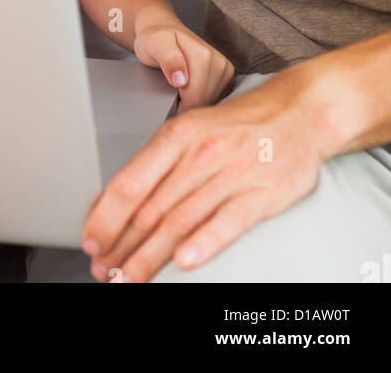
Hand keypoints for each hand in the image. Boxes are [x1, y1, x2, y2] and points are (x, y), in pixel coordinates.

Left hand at [81, 63, 327, 282]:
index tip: (91, 239)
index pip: (132, 181)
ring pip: (181, 221)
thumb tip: (121, 199)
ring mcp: (232, 173)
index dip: (106, 215)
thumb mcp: (194, 130)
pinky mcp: (262, 193)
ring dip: (150, 255)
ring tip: (129, 277)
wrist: (299, 112)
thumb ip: (162, 164)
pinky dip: (204, 243)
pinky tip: (183, 261)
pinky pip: (228, 221)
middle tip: (104, 268)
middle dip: (122, 244)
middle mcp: (201, 153)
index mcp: (178, 135)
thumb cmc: (240, 125)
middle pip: (152, 208)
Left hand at [133, 18, 234, 109]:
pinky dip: (203, 100)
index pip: (195, 98)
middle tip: (171, 94)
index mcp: (204, 56)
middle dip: (187, 105)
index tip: (167, 102)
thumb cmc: (156, 39)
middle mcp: (219, 62)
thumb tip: (181, 79)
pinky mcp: (226, 76)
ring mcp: (225, 70)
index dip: (179, 106)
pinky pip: (216, 99)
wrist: (163, 29)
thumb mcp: (155, 45)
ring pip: (211, 103)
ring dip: (195, 103)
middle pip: (204, 102)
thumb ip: (168, 60)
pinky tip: (190, 91)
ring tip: (180, 91)